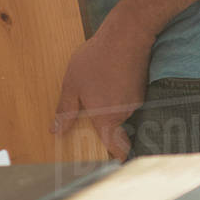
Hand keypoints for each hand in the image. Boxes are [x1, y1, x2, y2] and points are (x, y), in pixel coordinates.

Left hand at [51, 9, 153, 160]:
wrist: (126, 34)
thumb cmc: (97, 59)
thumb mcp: (72, 84)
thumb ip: (65, 110)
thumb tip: (56, 131)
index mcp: (107, 119)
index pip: (116, 149)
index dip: (115, 158)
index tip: (112, 165)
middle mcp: (126, 114)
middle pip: (119, 128)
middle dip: (108, 123)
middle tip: (95, 109)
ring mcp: (137, 99)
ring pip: (124, 109)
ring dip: (114, 102)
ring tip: (101, 83)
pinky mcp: (143, 85)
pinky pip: (129, 94)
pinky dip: (121, 89)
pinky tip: (111, 74)